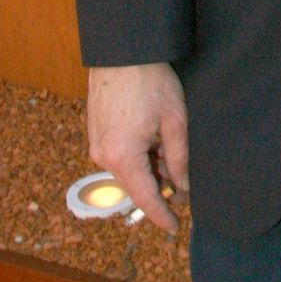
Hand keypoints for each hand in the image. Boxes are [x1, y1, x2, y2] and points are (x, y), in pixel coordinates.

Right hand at [86, 62, 188, 234]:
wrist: (122, 52)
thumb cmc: (150, 81)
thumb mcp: (175, 121)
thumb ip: (179, 158)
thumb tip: (183, 185)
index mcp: (123, 157)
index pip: (144, 199)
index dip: (161, 216)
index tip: (174, 228)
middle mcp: (104, 157)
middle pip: (136, 185)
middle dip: (160, 186)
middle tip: (183, 179)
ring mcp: (97, 145)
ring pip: (128, 170)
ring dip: (149, 168)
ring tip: (169, 146)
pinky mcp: (96, 134)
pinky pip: (119, 156)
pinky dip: (138, 156)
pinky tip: (154, 139)